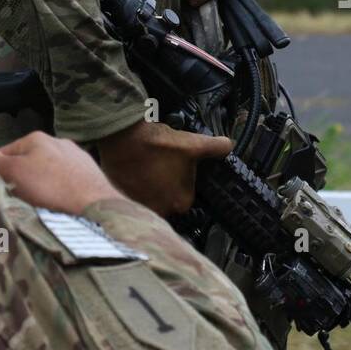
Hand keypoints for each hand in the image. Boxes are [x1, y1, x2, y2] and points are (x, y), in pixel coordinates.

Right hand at [0, 131, 120, 212]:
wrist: (96, 207)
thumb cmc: (51, 189)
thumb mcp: (11, 173)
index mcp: (37, 138)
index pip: (5, 153)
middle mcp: (59, 142)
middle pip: (28, 164)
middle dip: (21, 182)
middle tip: (18, 202)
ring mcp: (77, 158)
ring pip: (48, 174)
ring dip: (41, 189)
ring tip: (40, 208)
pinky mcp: (90, 175)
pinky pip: (66, 183)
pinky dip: (60, 194)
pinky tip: (59, 207)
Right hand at [96, 119, 233, 216]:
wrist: (124, 138)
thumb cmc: (158, 144)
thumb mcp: (195, 144)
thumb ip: (217, 147)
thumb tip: (229, 145)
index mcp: (180, 203)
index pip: (187, 196)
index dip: (183, 180)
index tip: (176, 169)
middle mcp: (160, 210)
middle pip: (167, 199)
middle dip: (165, 185)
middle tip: (160, 166)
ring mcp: (138, 206)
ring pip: (149, 198)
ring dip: (149, 186)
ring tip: (147, 166)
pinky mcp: (121, 198)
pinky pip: (130, 195)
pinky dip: (133, 184)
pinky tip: (135, 169)